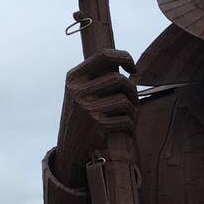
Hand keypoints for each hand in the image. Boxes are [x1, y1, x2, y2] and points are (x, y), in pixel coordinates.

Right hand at [54, 50, 138, 180]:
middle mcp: (78, 91)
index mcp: (74, 78)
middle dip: (132, 90)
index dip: (124, 58)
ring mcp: (87, 109)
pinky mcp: (97, 126)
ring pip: (125, 101)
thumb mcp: (80, 91)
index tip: (133, 69)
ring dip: (132, 110)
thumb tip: (126, 62)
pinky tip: (124, 129)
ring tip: (127, 116)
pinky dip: (129, 125)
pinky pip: (125, 120)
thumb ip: (97, 76)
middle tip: (133, 99)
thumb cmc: (81, 116)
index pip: (104, 55)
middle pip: (119, 79)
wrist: (70, 148)